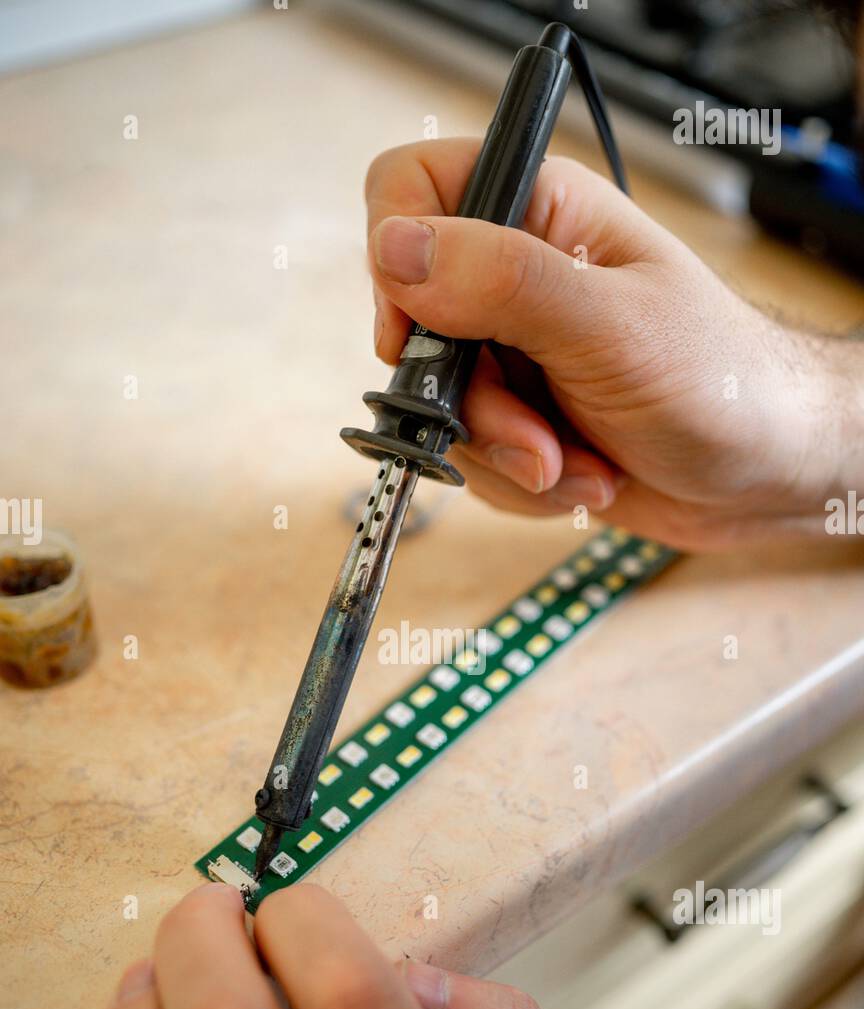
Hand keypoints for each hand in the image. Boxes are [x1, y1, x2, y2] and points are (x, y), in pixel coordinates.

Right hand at [366, 139, 860, 550]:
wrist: (768, 471)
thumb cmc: (724, 381)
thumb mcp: (611, 327)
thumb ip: (502, 282)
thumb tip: (396, 249)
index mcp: (540, 214)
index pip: (408, 195)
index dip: (395, 263)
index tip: (420, 336)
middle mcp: (516, 279)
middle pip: (415, 330)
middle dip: (475, 407)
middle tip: (540, 435)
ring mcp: (515, 354)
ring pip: (441, 410)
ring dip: (510, 457)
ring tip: (580, 459)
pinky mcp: (520, 418)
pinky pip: (472, 460)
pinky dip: (525, 486)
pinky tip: (586, 475)